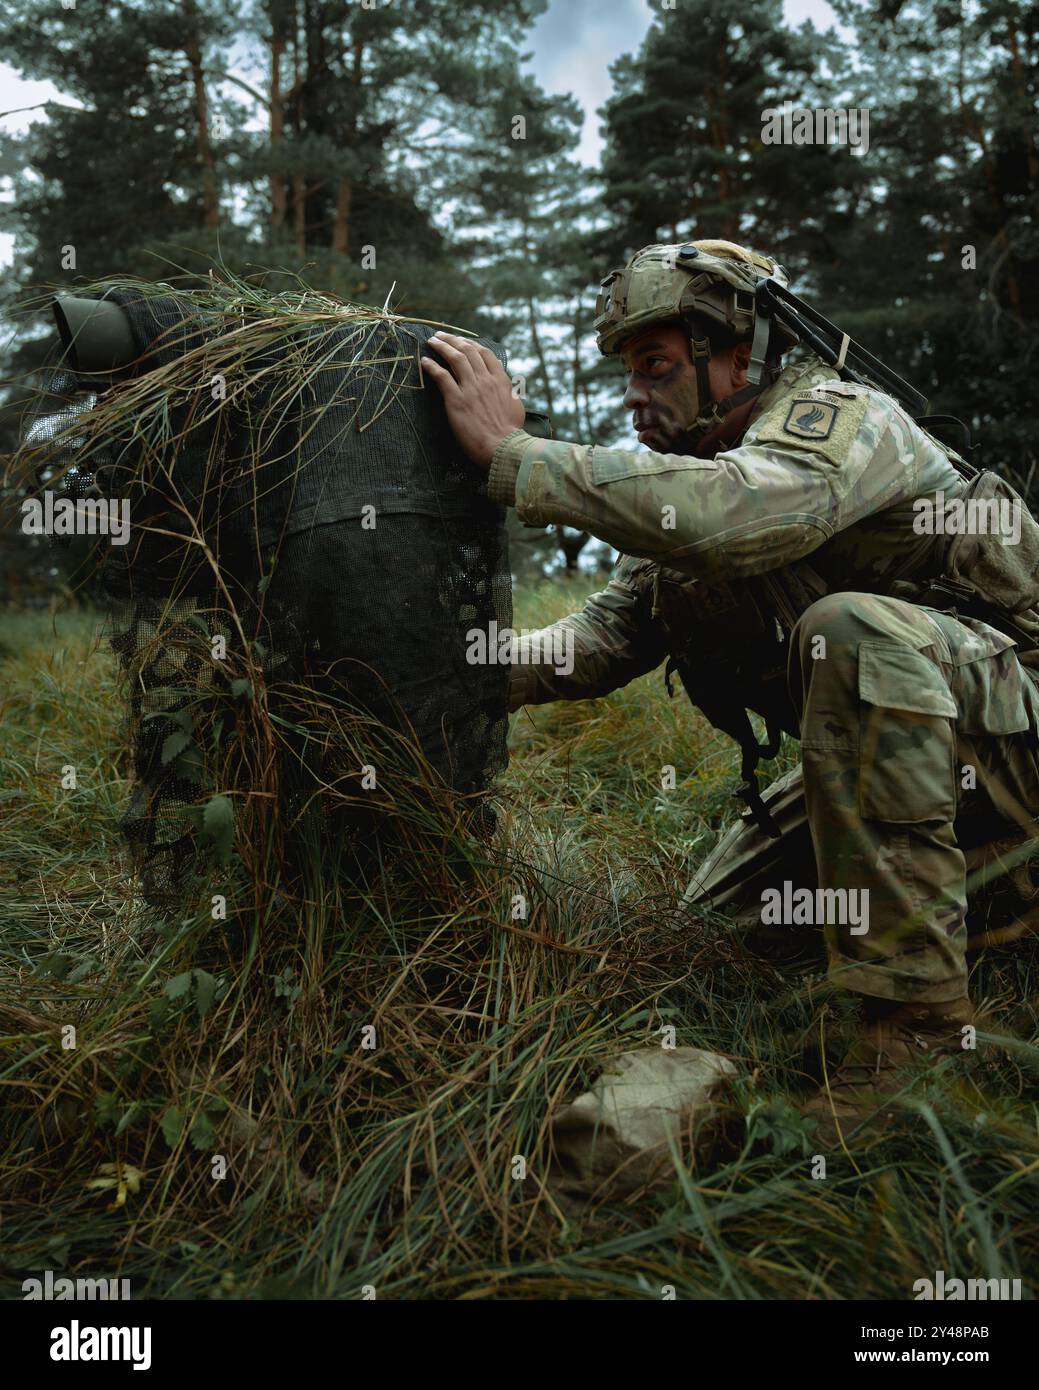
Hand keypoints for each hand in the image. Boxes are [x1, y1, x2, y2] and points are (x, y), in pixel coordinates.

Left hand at [421, 331, 525, 470]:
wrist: (503, 446)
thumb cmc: (511, 432)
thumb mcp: (516, 406)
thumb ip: (510, 392)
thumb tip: (509, 384)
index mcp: (500, 380)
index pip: (485, 353)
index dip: (472, 344)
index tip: (462, 341)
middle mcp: (485, 379)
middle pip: (468, 350)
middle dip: (453, 340)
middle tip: (441, 336)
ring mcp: (470, 388)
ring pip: (455, 358)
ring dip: (442, 346)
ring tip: (432, 341)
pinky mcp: (457, 400)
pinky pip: (442, 377)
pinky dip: (432, 367)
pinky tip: (424, 361)